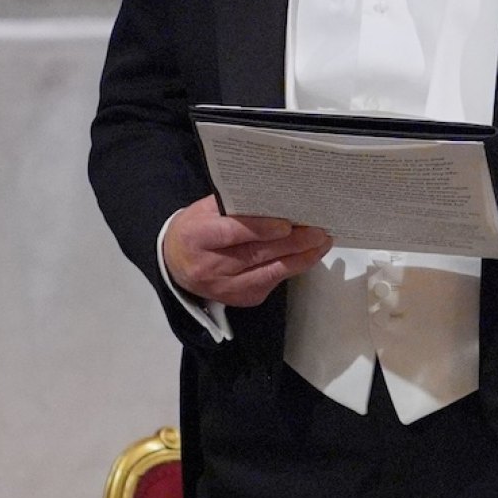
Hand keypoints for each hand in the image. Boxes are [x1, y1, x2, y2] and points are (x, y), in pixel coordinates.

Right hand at [161, 194, 331, 306]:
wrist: (176, 265)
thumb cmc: (195, 230)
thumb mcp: (204, 211)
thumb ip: (233, 206)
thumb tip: (273, 198)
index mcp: (197, 237)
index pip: (232, 233)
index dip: (261, 229)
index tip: (287, 223)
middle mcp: (210, 266)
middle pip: (257, 255)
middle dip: (292, 243)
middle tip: (318, 231)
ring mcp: (226, 287)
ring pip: (269, 273)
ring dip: (300, 259)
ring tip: (321, 244)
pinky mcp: (240, 299)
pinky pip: (271, 283)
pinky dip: (290, 269)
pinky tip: (306, 256)